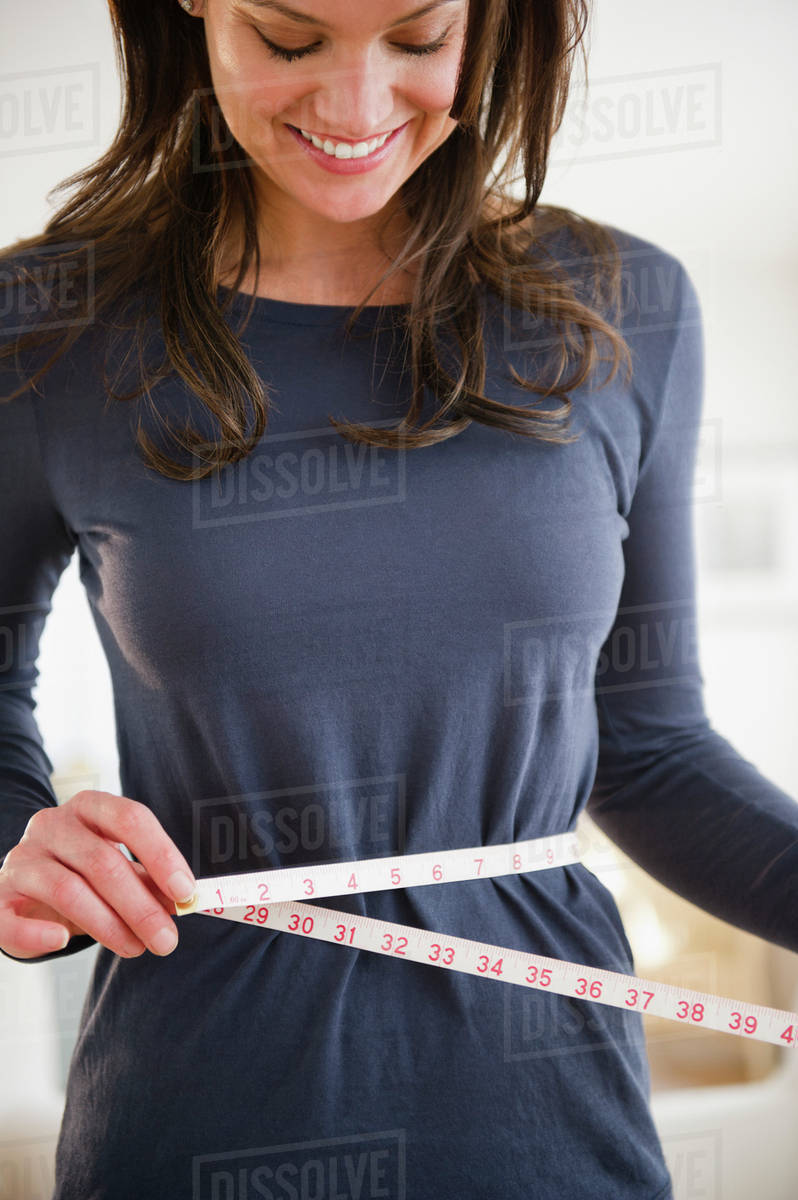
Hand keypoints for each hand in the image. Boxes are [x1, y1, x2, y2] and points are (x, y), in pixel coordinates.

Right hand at [0, 790, 196, 959]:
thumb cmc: (83, 874)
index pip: (130, 818)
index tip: (185, 891)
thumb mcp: (119, 869)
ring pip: (68, 890)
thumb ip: (148, 880)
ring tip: (135, 947)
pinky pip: (12, 919)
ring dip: (108, 925)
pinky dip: (38, 933)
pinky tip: (63, 941)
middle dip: (141, 906)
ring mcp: (22, 858)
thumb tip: (185, 899)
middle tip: (167, 939)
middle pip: (103, 861)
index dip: (161, 853)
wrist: (28, 888)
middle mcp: (52, 825)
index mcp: (89, 808)